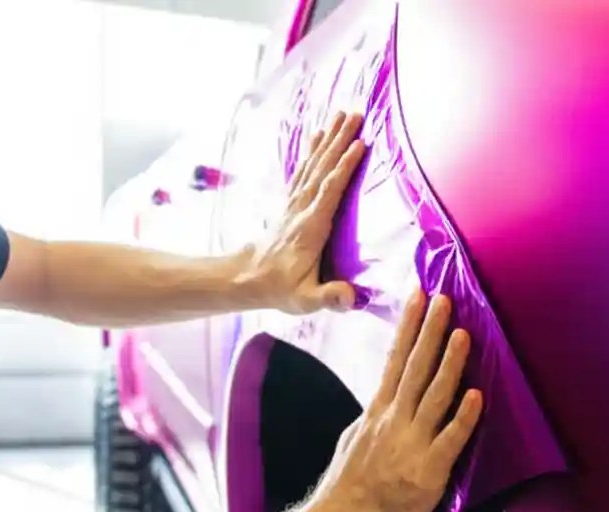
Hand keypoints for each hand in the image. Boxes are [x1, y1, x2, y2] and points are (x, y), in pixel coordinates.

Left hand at [234, 112, 365, 313]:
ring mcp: (295, 202)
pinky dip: (313, 149)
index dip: (344, 167)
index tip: (360, 144)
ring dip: (329, 138)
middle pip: (323, 168)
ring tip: (342, 114)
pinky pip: (304, 169)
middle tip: (356, 114)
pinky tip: (320, 134)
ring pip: (314, 163)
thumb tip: (351, 297)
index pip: (329, 191)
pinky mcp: (291, 202)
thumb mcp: (305, 300)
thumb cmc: (281, 289)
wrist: (249, 279)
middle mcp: (301, 208)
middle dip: (339, 140)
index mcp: (310, 228)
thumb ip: (328, 298)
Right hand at [306, 290, 483, 511]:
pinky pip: (450, 440)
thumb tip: (384, 401)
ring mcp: (411, 444)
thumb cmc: (348, 489)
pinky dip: (463, 417)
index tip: (418, 295)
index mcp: (377, 412)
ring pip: (434, 395)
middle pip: (416, 367)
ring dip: (450, 362)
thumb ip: (375, 418)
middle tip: (444, 297)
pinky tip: (476, 396)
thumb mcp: (355, 440)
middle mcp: (394, 421)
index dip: (409, 326)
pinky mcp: (429, 472)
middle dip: (430, 330)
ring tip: (463, 334)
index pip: (395, 359)